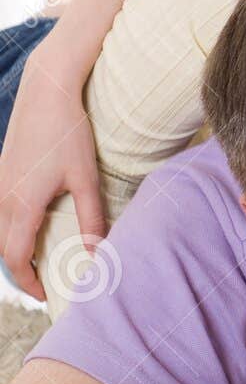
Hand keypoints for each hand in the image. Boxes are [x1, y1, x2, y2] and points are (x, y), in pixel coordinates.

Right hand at [0, 51, 104, 300]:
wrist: (46, 90)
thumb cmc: (69, 132)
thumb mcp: (85, 177)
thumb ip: (91, 218)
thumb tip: (97, 252)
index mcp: (21, 205)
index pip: (16, 259)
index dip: (28, 282)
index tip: (44, 293)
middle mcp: (3, 197)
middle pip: (3, 248)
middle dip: (20, 268)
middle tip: (43, 278)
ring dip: (14, 246)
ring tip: (38, 254)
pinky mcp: (1, 168)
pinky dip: (10, 225)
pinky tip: (32, 220)